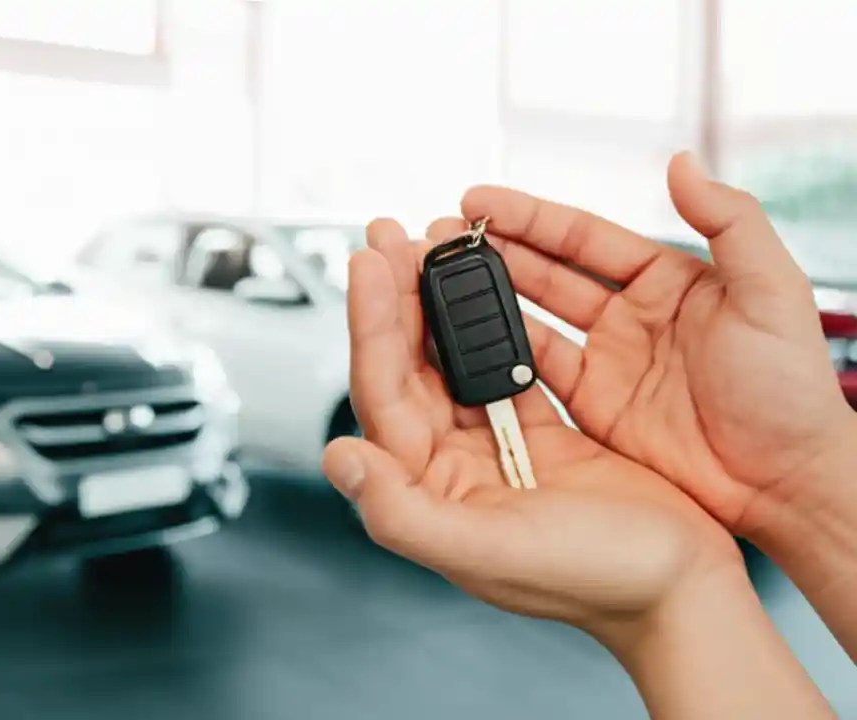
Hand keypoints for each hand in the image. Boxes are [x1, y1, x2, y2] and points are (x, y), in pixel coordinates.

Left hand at [323, 228, 740, 636]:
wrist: (685, 591)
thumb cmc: (597, 579)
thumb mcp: (490, 548)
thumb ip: (401, 510)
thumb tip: (337, 457)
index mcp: (428, 489)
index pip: (382, 392)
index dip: (371, 324)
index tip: (367, 262)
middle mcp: (450, 466)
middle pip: (407, 366)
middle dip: (394, 297)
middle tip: (388, 232)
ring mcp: (495, 448)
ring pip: (450, 360)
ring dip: (435, 303)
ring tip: (427, 244)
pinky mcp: (541, 435)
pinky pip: (503, 365)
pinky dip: (491, 324)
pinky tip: (485, 286)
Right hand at [433, 152, 855, 535]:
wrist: (786, 483)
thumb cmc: (792, 389)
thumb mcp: (772, 292)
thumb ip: (730, 222)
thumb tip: (681, 162)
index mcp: (667, 279)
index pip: (583, 237)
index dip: (529, 217)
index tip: (477, 201)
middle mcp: (628, 316)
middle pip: (545, 274)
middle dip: (491, 253)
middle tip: (439, 237)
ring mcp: (606, 364)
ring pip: (530, 321)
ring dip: (485, 301)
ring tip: (436, 283)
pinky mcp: (591, 410)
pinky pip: (533, 377)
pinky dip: (498, 360)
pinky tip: (463, 345)